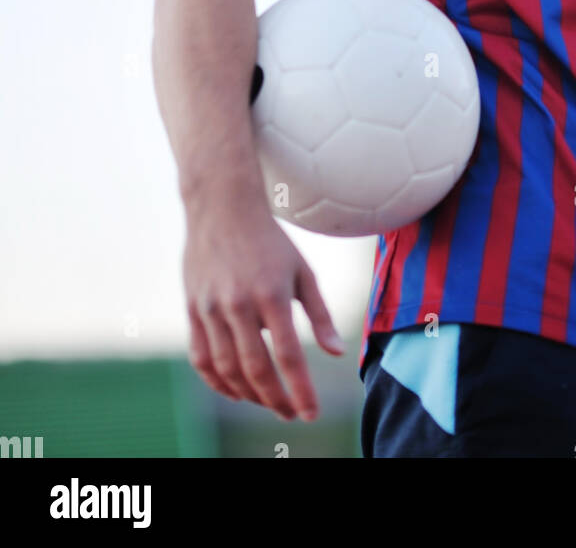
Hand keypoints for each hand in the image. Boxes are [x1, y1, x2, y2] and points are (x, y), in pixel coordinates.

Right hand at [183, 199, 344, 421]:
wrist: (222, 206)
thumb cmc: (269, 240)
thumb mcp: (302, 270)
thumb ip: (319, 313)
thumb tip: (336, 352)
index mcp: (272, 293)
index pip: (288, 355)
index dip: (300, 390)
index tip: (310, 414)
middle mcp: (239, 304)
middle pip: (256, 369)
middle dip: (275, 400)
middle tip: (290, 415)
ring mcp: (212, 307)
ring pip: (228, 368)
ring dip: (248, 394)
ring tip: (268, 403)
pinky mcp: (193, 308)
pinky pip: (201, 357)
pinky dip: (216, 381)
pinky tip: (234, 391)